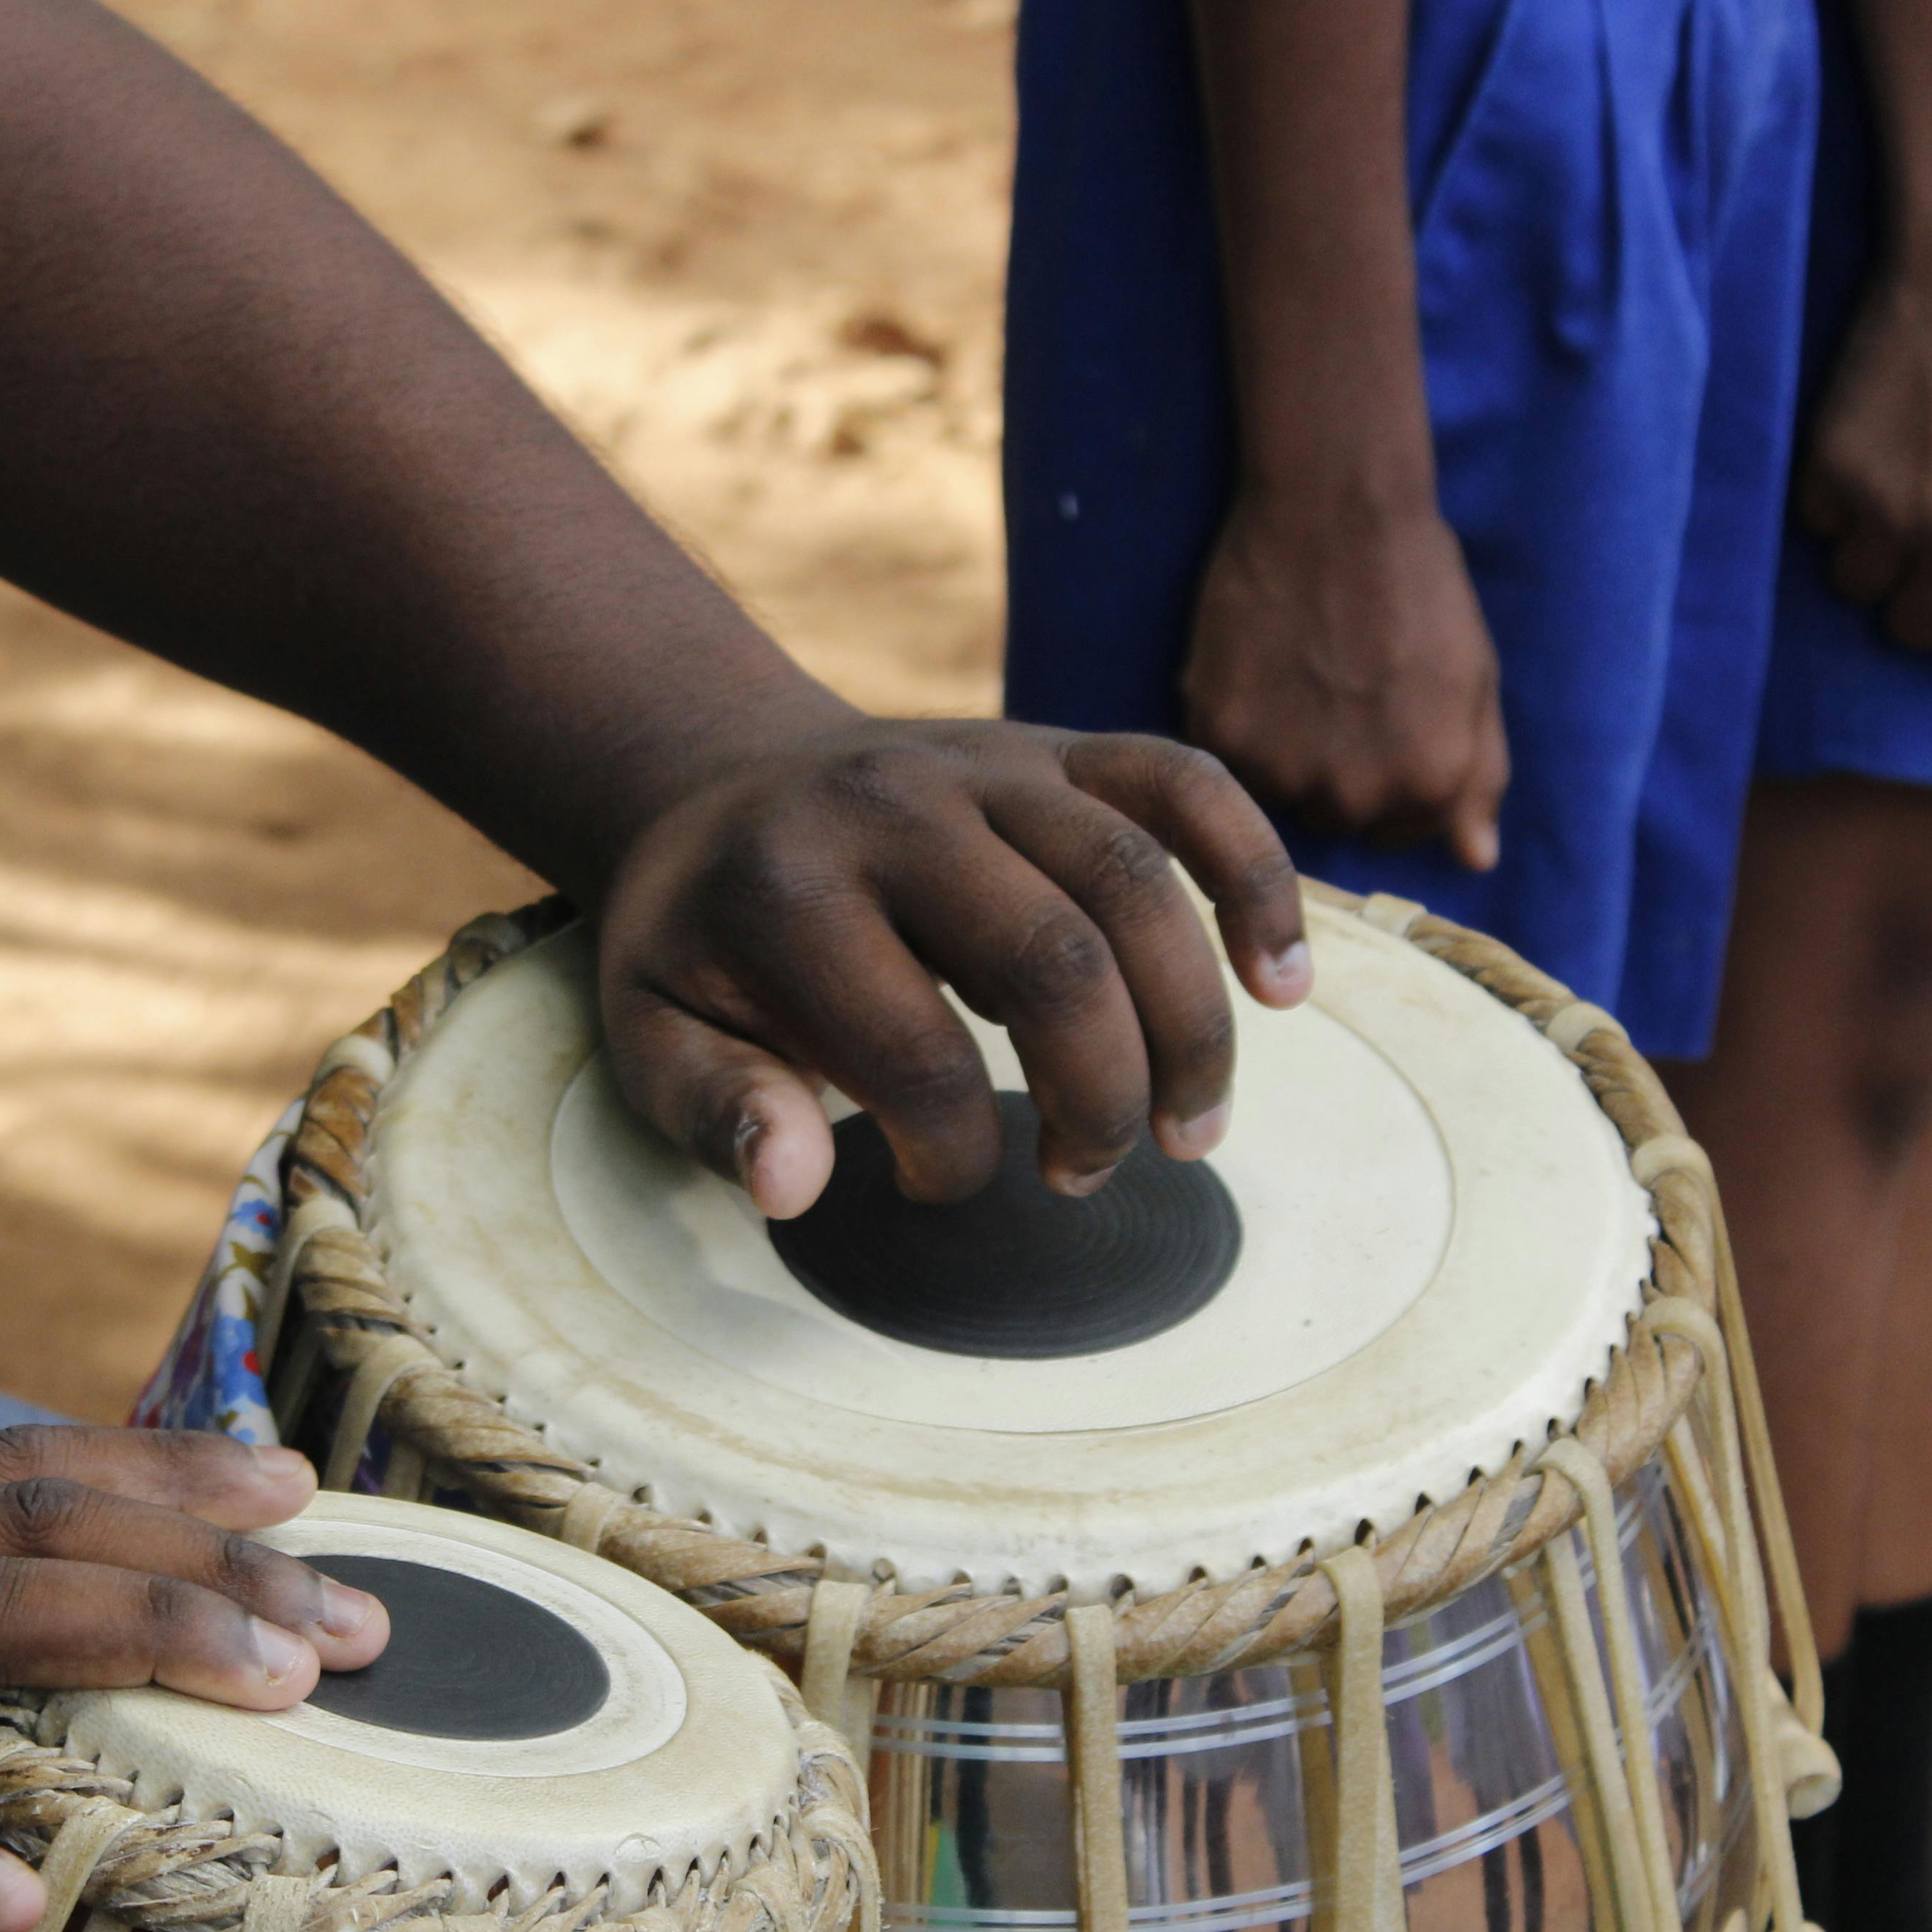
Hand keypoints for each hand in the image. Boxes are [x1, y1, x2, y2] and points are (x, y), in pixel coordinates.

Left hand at [591, 719, 1313, 1215]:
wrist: (716, 786)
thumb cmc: (701, 943)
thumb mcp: (650, 1032)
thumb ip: (717, 1110)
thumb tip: (794, 1184)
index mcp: (789, 889)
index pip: (916, 1054)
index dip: (952, 1155)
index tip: (937, 1185)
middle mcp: (898, 807)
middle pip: (1056, 962)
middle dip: (1099, 1098)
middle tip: (1086, 1174)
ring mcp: (991, 762)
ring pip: (1138, 883)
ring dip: (1190, 1026)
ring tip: (1190, 1130)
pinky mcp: (1057, 746)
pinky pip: (1187, 787)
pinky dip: (1255, 877)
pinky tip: (1281, 984)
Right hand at [1178, 480, 1508, 867]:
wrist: (1334, 506)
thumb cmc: (1418, 583)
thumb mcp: (1474, 680)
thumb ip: (1477, 777)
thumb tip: (1478, 861)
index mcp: (1428, 788)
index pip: (1398, 833)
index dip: (1388, 775)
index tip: (1379, 718)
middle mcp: (1356, 797)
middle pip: (1334, 820)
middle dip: (1335, 769)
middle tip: (1335, 689)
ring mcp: (1282, 771)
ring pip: (1276, 795)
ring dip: (1281, 752)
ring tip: (1294, 676)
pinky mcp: (1219, 736)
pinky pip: (1224, 760)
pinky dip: (1235, 721)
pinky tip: (1255, 666)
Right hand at [1797, 235, 1931, 662]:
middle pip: (1912, 628)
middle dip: (1915, 588)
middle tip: (1922, 528)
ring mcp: (1896, 519)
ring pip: (1855, 582)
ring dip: (1869, 544)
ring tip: (1893, 479)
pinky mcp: (1835, 476)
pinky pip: (1819, 521)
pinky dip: (1835, 492)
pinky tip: (1870, 438)